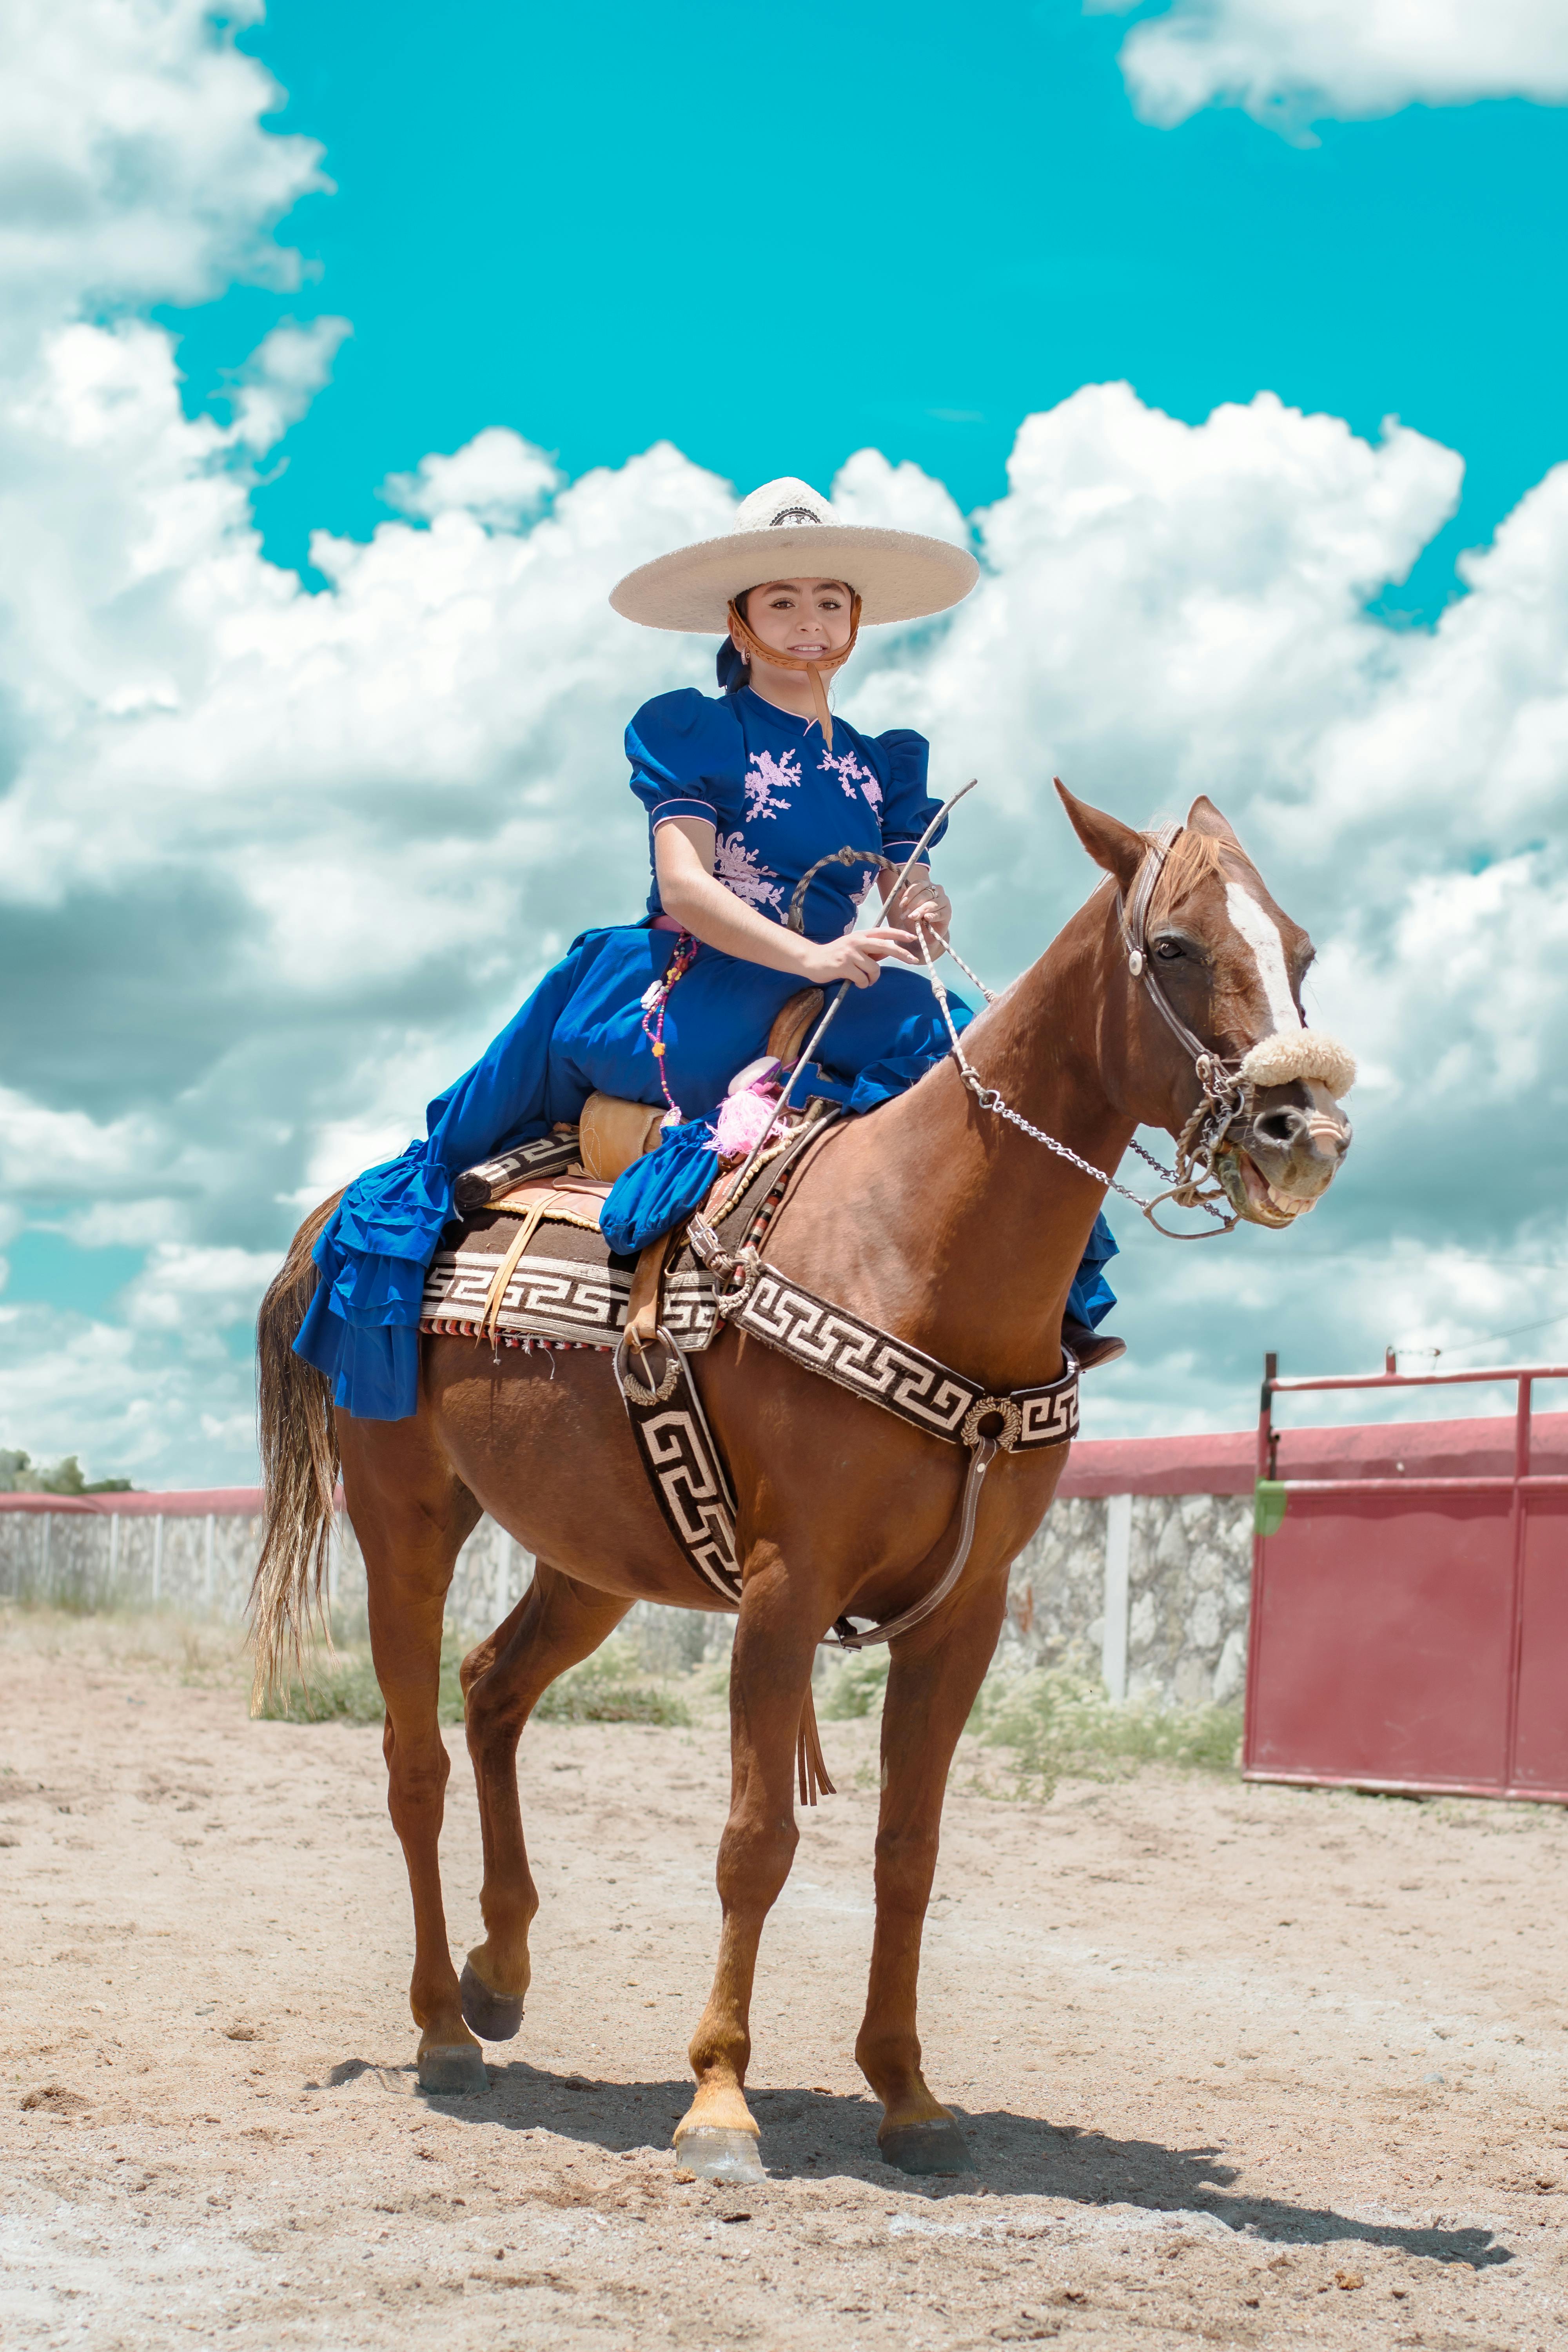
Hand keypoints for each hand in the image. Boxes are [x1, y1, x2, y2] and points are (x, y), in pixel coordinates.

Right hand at [799, 925, 917, 988]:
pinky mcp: (844, 966)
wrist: (811, 960)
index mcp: (860, 936)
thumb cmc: (834, 955)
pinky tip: (855, 982)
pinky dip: (862, 984)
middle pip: (885, 946)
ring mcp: (850, 953)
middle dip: (902, 953)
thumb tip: (888, 951)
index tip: (912, 937)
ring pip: (874, 968)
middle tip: (913, 960)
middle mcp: (856, 942)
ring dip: (872, 979)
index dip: (898, 934)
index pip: (883, 932)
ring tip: (864, 980)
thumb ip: (869, 949)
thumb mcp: (853, 948)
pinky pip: (862, 979)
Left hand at [886, 877, 950, 947]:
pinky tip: (927, 918)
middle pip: (925, 894)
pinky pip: (940, 913)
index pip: (918, 884)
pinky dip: (932, 916)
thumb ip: (903, 899)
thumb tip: (898, 891)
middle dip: (913, 904)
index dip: (909, 893)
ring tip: (913, 917)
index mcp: (926, 885)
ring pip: (932, 903)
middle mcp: (937, 890)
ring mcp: (944, 901)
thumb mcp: (907, 909)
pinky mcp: (948, 912)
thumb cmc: (916, 918)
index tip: (901, 904)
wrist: (925, 933)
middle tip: (905, 914)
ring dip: (921, 910)